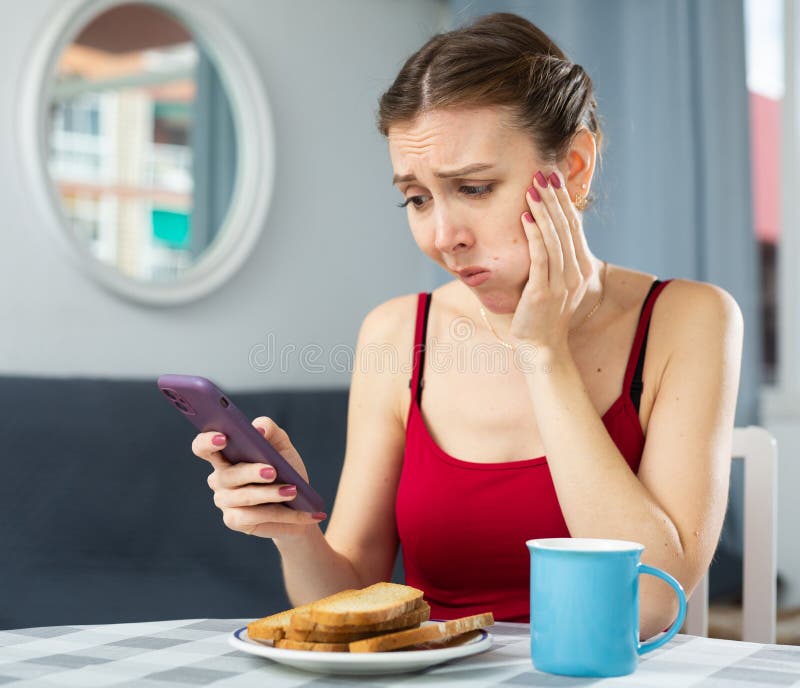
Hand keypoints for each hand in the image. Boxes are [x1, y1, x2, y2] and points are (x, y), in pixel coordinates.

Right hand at [191, 417, 325, 539]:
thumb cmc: (286, 471)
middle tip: (272, 471)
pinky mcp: (234, 520)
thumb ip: (270, 430)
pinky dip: (278, 513)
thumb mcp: (282, 447)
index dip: (207, 441)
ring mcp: (224, 500)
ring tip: (292, 491)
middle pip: (227, 474)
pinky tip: (298, 511)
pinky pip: (252, 516)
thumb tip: (259, 428)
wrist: (300, 505)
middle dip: (250, 472)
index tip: (223, 438)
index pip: (203, 447)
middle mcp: (219, 478)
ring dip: (269, 494)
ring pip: (243, 496)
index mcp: (226, 456)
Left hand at [509, 169, 594, 349]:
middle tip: (542, 175)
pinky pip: (541, 257)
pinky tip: (526, 217)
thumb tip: (548, 232)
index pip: (574, 227)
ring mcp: (562, 283)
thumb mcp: (557, 283)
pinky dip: (534, 235)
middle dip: (553, 199)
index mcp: (582, 268)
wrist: (543, 346)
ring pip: (554, 238)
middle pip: (565, 228)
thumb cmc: (544, 314)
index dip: (564, 202)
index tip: (553, 180)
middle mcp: (576, 273)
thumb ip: (557, 259)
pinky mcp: (544, 292)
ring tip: (533, 188)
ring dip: (543, 211)